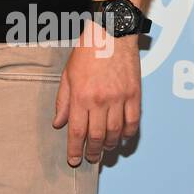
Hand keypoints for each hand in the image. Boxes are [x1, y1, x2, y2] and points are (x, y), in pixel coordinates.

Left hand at [51, 19, 141, 165]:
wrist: (112, 33)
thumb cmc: (87, 51)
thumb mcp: (68, 75)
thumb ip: (63, 101)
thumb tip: (59, 123)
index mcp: (81, 96)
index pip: (77, 131)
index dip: (75, 149)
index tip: (74, 160)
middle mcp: (100, 101)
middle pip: (98, 136)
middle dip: (93, 151)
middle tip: (91, 158)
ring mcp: (119, 99)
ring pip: (116, 132)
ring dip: (111, 145)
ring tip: (106, 150)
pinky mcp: (134, 95)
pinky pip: (133, 121)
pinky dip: (129, 134)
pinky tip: (124, 139)